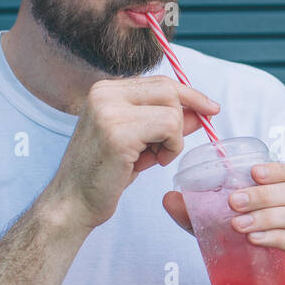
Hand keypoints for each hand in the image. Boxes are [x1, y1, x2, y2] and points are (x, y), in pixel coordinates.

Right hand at [45, 76, 220, 231]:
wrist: (73, 202)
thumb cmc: (106, 174)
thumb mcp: (141, 140)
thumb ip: (167, 121)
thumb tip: (202, 110)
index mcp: (105, 90)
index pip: (159, 81)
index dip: (190, 95)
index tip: (211, 109)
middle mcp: (103, 93)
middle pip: (168, 89)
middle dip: (184, 117)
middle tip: (172, 147)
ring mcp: (109, 111)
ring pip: (172, 110)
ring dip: (175, 138)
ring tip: (156, 158)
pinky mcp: (118, 133)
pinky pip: (168, 128)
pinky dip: (172, 147)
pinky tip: (154, 163)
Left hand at [161, 161, 284, 284]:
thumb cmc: (244, 259)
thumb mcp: (217, 233)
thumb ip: (196, 216)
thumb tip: (169, 197)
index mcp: (281, 203)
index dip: (276, 170)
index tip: (254, 171)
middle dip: (262, 194)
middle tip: (234, 202)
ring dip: (267, 216)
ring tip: (239, 225)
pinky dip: (276, 238)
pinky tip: (255, 240)